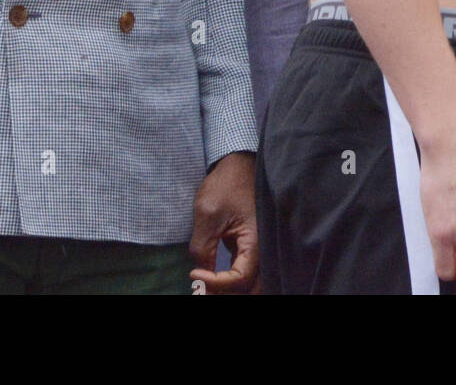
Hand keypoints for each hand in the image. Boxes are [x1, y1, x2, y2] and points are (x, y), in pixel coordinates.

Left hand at [189, 151, 258, 293]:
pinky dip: (231, 281)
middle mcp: (261, 248)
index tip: (195, 274)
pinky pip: (244, 271)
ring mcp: (256, 247)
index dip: (216, 283)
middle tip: (203, 289)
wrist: (237, 163)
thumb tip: (201, 273)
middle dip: (227, 292)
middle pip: (252, 288)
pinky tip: (212, 277)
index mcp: (256, 241)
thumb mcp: (207, 214)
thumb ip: (202, 248)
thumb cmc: (225, 184)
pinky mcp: (248, 245)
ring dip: (231, 289)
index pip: (240, 279)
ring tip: (207, 285)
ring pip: (251, 283)